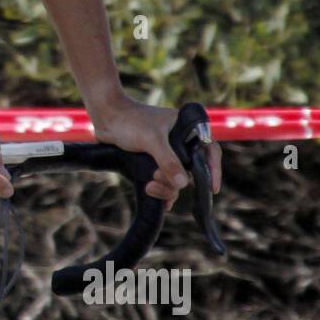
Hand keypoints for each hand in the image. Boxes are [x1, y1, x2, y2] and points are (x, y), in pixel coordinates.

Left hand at [87, 94, 222, 208]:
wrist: (106, 117)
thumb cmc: (130, 121)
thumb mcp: (152, 141)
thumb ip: (168, 161)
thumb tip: (183, 184)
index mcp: (187, 129)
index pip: (210, 150)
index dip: (213, 169)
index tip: (212, 189)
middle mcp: (180, 141)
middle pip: (191, 170)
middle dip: (177, 181)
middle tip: (157, 180)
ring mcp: (166, 151)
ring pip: (176, 177)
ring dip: (166, 187)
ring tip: (149, 186)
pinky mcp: (153, 159)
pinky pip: (164, 179)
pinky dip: (162, 190)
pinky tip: (161, 202)